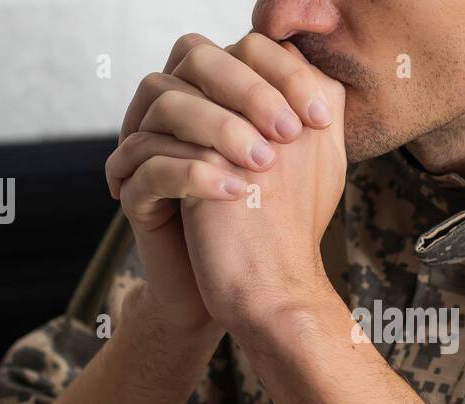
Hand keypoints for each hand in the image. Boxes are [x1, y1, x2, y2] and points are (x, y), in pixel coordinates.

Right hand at [106, 32, 336, 336]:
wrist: (246, 292)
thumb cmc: (274, 222)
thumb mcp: (307, 165)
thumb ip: (314, 115)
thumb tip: (330, 77)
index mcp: (215, 94)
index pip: (236, 49)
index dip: (280, 72)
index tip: (320, 119)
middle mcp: (176, 110)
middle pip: (192, 58)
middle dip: (247, 90)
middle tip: (289, 132)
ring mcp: (149, 147)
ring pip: (164, 103)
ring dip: (219, 127)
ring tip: (264, 164)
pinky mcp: (134, 192)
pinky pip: (148, 165)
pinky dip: (194, 173)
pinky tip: (236, 192)